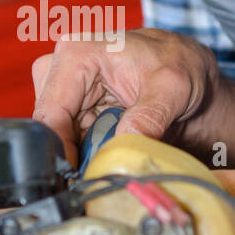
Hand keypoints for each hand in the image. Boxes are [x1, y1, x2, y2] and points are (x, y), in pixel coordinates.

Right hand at [31, 27, 220, 167]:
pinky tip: (109, 152)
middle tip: (103, 173)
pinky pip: (67, 139)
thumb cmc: (179, 64)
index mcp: (76, 53)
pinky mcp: (71, 105)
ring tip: (114, 158)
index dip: (61, 151)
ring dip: (81, 154)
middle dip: (72, 155)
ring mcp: (64, 88)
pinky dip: (86, 151)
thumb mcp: (173, 89)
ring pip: (55, 137)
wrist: (186, 67)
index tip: (80, 180)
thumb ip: (150, 116)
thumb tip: (125, 143)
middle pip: (48, 129)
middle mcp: (60, 67)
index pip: (51, 113)